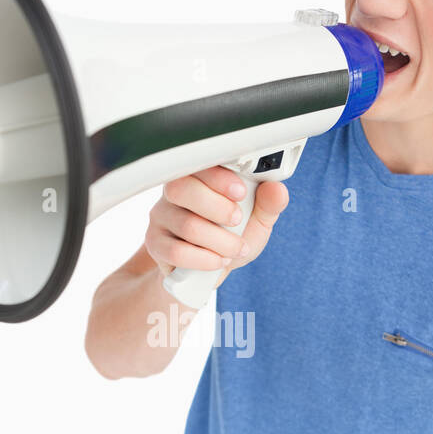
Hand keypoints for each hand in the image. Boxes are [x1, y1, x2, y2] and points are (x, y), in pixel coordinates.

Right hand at [145, 165, 288, 284]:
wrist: (209, 269)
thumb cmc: (231, 236)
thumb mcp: (257, 220)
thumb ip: (268, 204)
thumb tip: (277, 190)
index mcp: (199, 176)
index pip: (198, 164)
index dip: (220, 177)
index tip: (241, 193)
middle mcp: (175, 192)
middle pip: (182, 189)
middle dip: (218, 208)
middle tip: (237, 221)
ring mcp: (161, 217)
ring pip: (186, 225)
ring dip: (219, 241)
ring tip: (234, 248)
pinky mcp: (155, 243)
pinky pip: (177, 251)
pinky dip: (204, 259)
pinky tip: (218, 260)